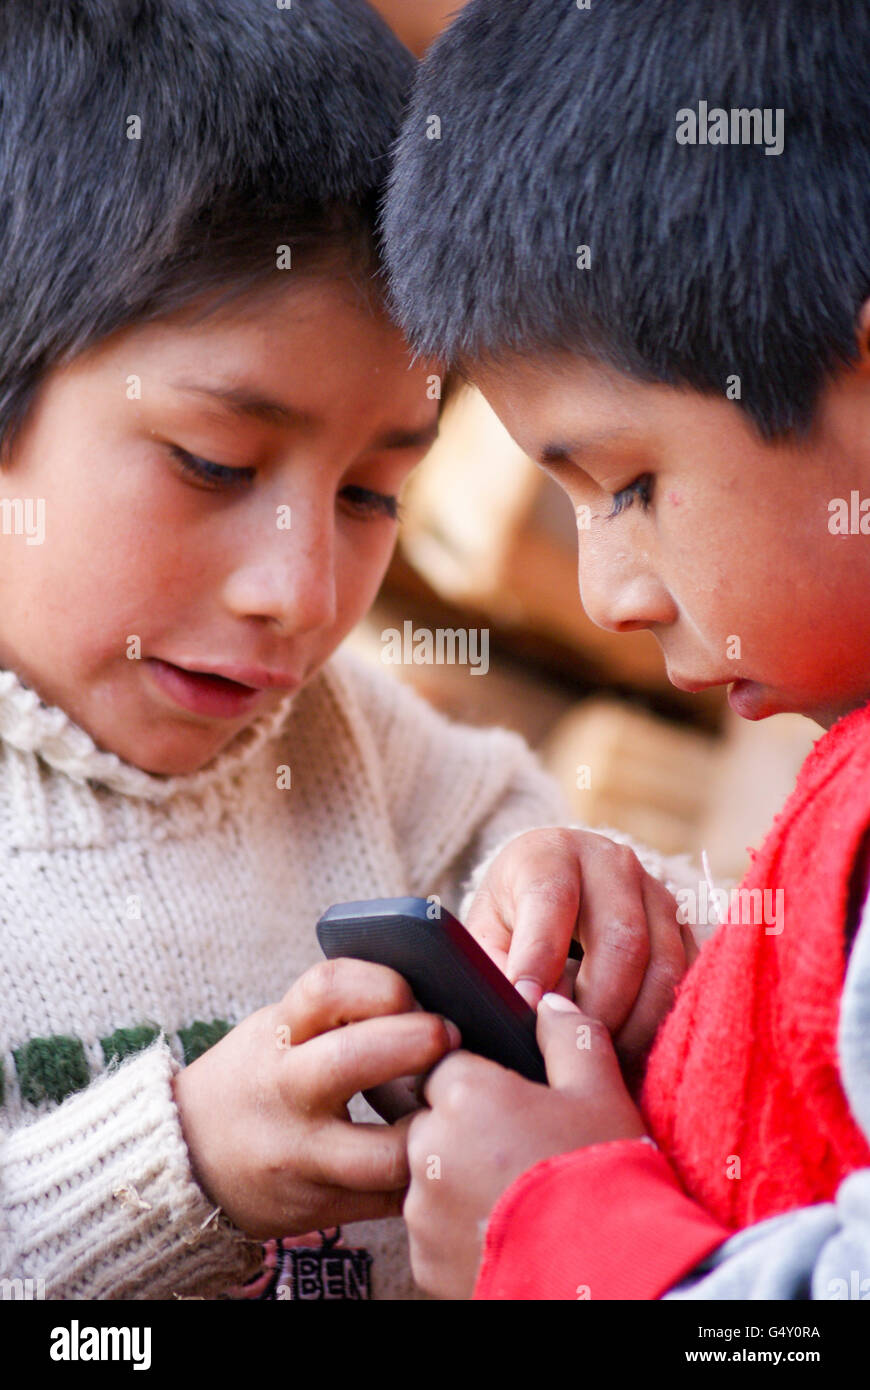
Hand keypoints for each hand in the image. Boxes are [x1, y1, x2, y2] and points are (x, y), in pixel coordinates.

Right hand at [172, 958, 458, 1238]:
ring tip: (455, 1107)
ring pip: (383, 1153)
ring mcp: (301, 1157)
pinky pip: (391, 1199)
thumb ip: (340, 1013)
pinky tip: (437, 1153)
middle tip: (450, 1037)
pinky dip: (424, 1175)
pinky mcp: (319, 1208)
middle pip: (352, 1061)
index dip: (380, 983)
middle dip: (416, 1043)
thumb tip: (431, 992)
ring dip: (433, 1128)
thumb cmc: (259, 1076)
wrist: (189, 1157)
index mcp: (277, 1035)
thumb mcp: (280, 1029)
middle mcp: (285, 1093)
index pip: (327, 989)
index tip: (412, 992)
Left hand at [404, 993, 647, 1298]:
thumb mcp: (601, 1091)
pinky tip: (509, 1233)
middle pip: (433, 1123)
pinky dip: (461, 1233)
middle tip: (521, 1154)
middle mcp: (428, 1147)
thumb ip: (570, 1036)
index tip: (510, 1104)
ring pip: (430, 1180)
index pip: (447, 1066)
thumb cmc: (604, 1176)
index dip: (481, 1082)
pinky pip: (433, 1234)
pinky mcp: (424, 1264)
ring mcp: (422, 1211)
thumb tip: (548, 1004)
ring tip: (519, 1198)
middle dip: (467, 1133)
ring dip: (460, 1184)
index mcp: (464, 1094)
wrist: (610, 1274)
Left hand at [465, 828, 697, 1077]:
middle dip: (600, 1004)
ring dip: (637, 1021)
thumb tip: (528, 1008)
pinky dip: (663, 1018)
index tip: (530, 1007)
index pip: (552, 901)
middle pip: (622, 938)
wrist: (554, 881)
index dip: (542, 957)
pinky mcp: (682, 922)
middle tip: (575, 1045)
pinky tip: (633, 1045)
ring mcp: (654, 890)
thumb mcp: (488, 929)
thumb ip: (498, 965)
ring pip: (664, 963)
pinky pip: (687, 976)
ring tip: (604, 1053)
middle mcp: (610, 863)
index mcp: (550, 855)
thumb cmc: (513, 912)